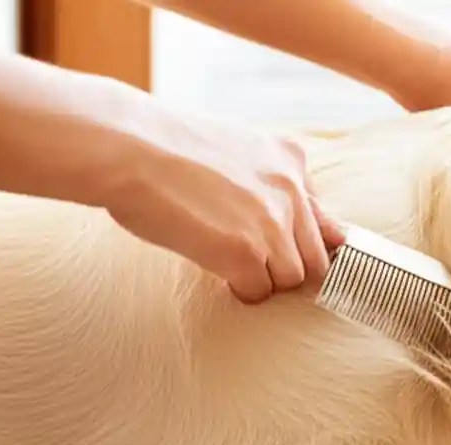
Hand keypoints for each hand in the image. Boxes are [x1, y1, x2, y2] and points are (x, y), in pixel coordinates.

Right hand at [102, 113, 344, 303]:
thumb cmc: (165, 147)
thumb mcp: (234, 149)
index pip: (323, 219)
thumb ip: (269, 181)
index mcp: (290, 158)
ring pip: (291, 278)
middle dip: (286, 265)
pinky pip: (259, 292)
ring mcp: (272, 223)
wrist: (127, 147)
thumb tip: (303, 224)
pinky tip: (215, 269)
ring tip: (226, 259)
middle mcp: (291, 190)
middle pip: (315, 256)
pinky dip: (240, 290)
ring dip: (263, 279)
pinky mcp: (245, 253)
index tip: (288, 252)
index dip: (302, 241)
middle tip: (251, 261)